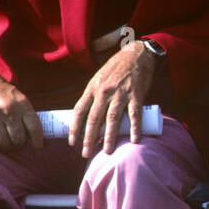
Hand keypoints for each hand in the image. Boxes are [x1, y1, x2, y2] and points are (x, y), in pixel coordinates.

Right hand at [0, 66, 43, 151]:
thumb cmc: (4, 94)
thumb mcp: (20, 100)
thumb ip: (29, 117)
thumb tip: (45, 141)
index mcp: (23, 104)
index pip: (35, 128)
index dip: (38, 143)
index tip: (38, 150)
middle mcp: (9, 110)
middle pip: (19, 139)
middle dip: (20, 144)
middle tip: (18, 142)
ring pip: (5, 143)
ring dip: (7, 146)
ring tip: (7, 141)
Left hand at [69, 41, 156, 157]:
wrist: (136, 54)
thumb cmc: (116, 69)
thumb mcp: (99, 79)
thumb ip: (95, 95)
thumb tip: (89, 118)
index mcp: (93, 88)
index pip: (79, 111)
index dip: (74, 128)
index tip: (72, 142)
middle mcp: (104, 92)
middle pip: (94, 118)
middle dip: (88, 138)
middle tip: (86, 154)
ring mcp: (120, 93)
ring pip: (112, 119)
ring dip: (108, 137)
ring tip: (106, 151)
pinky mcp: (136, 94)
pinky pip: (135, 114)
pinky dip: (134, 128)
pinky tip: (133, 139)